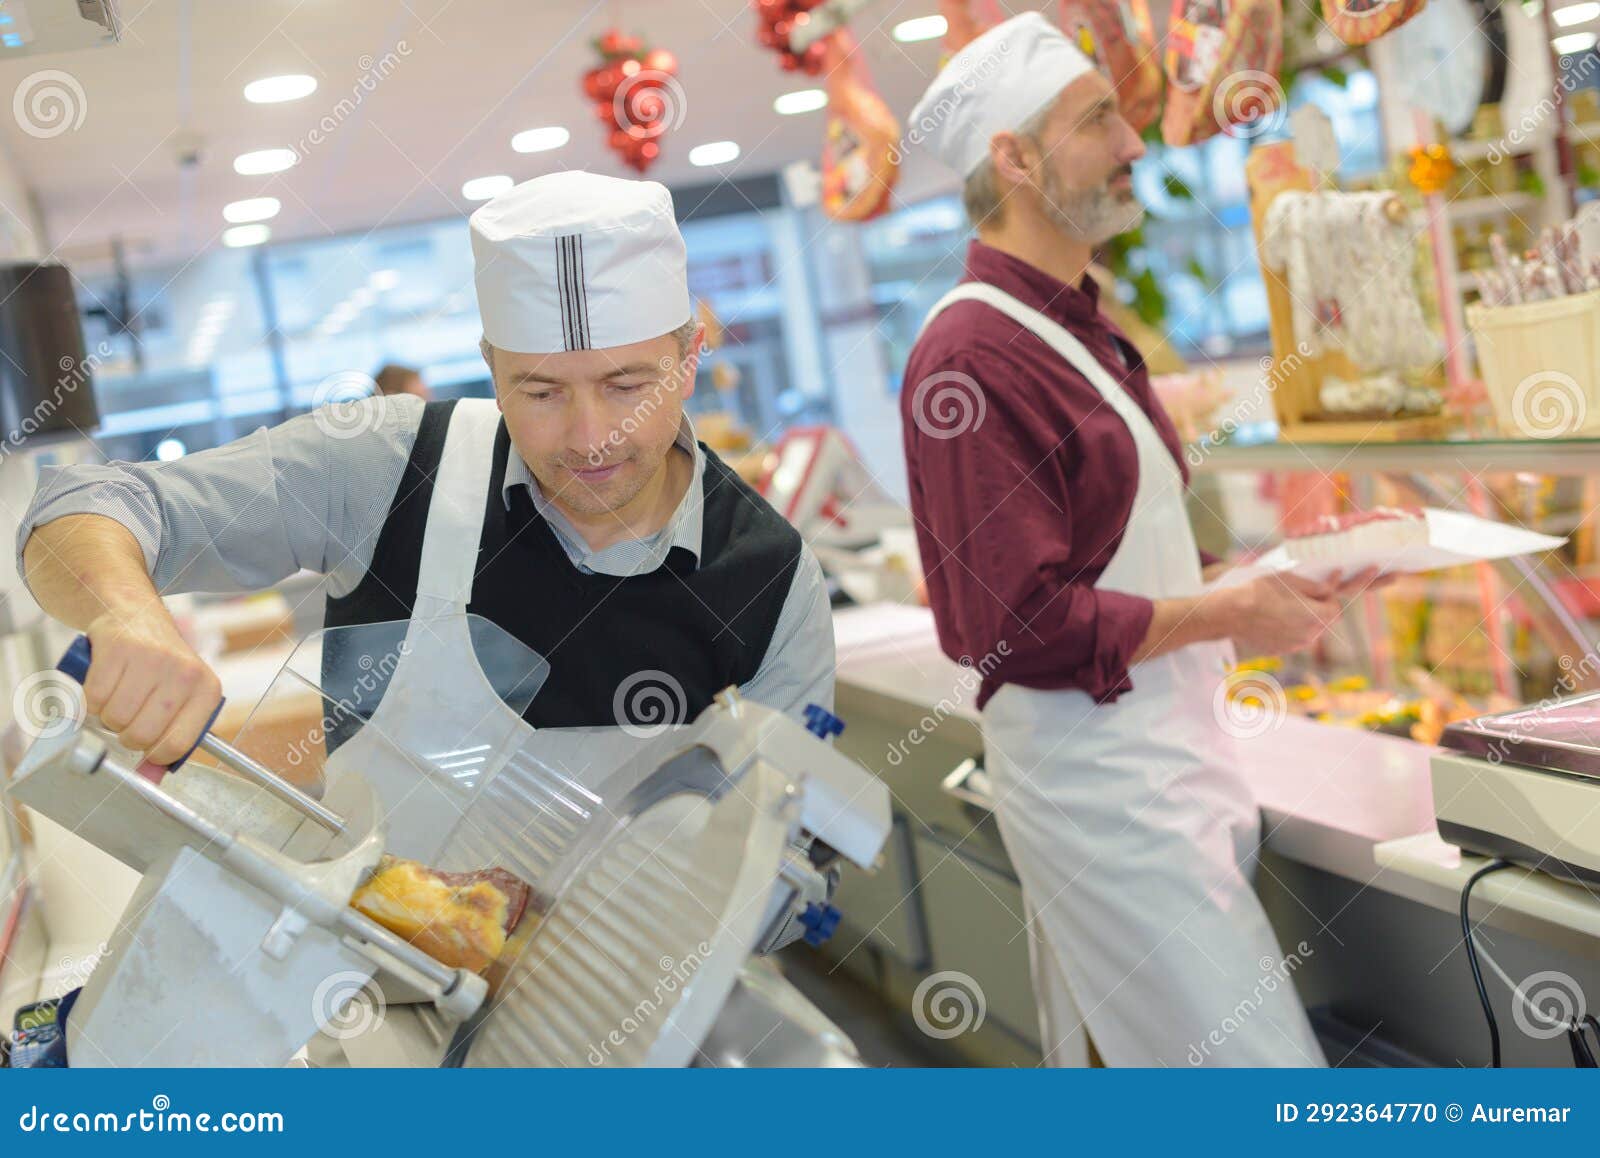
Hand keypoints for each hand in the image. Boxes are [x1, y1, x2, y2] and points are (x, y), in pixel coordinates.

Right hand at [82, 604, 220, 765]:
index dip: (155, 754)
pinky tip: (106, 682)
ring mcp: (152, 659)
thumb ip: (168, 741)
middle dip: (127, 734)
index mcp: (207, 690)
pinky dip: (92, 699)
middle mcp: (185, 673)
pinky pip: (94, 698)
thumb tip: (150, 780)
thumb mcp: (178, 700)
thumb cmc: (159, 666)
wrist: (135, 616)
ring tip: (119, 695)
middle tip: (129, 716)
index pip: (179, 744)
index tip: (147, 748)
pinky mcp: (120, 649)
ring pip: (115, 718)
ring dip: (108, 716)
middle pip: (141, 735)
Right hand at [1218, 572, 1344, 656]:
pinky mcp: (1278, 651)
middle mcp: (1309, 636)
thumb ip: (1317, 587)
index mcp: (1317, 617)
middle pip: (1322, 621)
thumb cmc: (1261, 591)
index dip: (1330, 596)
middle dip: (1317, 609)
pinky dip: (1287, 629)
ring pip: (1306, 631)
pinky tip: (1272, 617)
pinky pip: (1290, 639)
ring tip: (1284, 606)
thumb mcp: (1292, 579)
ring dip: (1302, 620)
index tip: (1321, 588)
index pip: (1335, 608)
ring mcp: (1293, 646)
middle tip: (1301, 595)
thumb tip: (1329, 590)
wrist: (1230, 613)